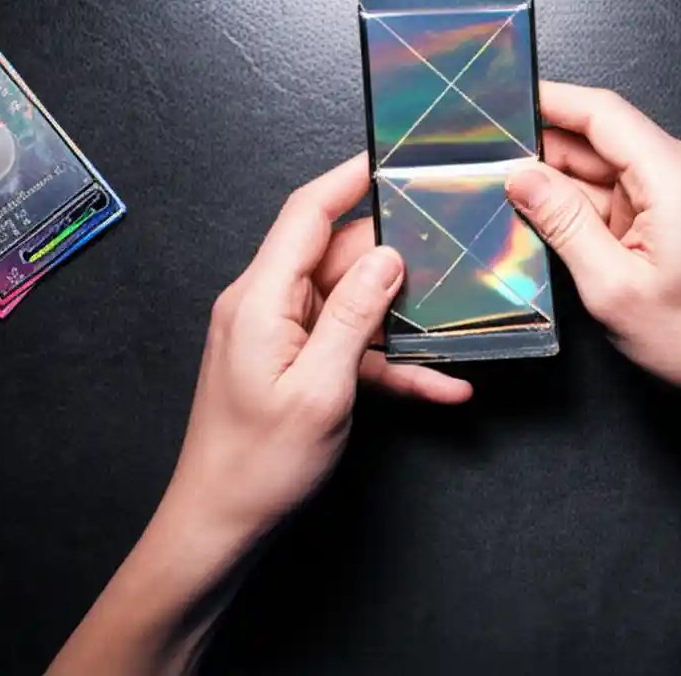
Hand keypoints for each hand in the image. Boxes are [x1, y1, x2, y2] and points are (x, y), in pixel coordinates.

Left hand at [171, 154, 471, 539]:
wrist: (223, 522)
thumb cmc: (258, 464)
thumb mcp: (321, 388)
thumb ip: (355, 315)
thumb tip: (387, 258)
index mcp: (260, 298)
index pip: (306, 214)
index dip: (348, 178)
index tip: (390, 157)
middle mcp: (267, 306)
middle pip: (339, 257)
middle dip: (396, 255)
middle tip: (451, 246)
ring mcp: (282, 335)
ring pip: (353, 304)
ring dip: (403, 318)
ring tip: (457, 319)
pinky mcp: (296, 363)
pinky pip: (350, 348)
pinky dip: (391, 362)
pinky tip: (440, 383)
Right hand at [505, 82, 680, 413]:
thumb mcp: (613, 287)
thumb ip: (563, 223)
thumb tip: (522, 178)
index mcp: (679, 176)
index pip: (602, 113)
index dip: (550, 101)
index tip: (506, 99)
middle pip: (604, 140)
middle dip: (548, 153)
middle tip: (494, 170)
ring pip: (612, 168)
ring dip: (568, 185)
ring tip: (521, 206)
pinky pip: (631, 191)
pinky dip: (595, 206)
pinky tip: (562, 225)